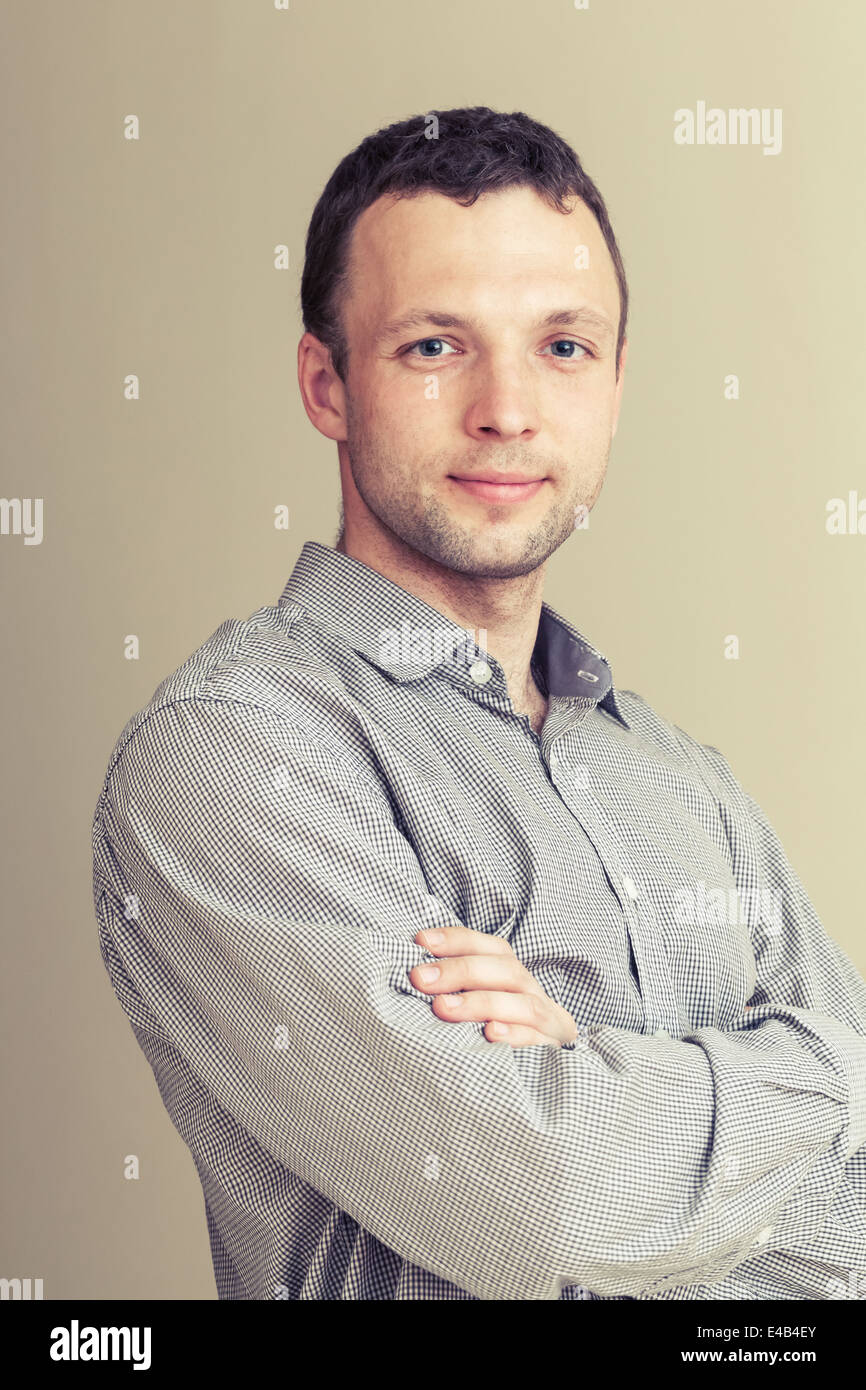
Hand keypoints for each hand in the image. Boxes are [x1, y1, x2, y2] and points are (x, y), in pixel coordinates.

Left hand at [409, 924, 578, 1048]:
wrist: (550, 1063)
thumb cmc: (497, 1026)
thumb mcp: (478, 998)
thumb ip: (452, 985)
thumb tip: (412, 973)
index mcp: (512, 973)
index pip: (490, 947)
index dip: (456, 940)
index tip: (421, 941)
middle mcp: (530, 991)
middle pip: (505, 970)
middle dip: (460, 971)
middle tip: (420, 979)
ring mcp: (546, 1021)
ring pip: (523, 1004)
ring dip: (481, 1002)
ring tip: (443, 1007)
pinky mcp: (551, 1050)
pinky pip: (536, 1040)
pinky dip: (514, 1035)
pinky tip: (490, 1034)